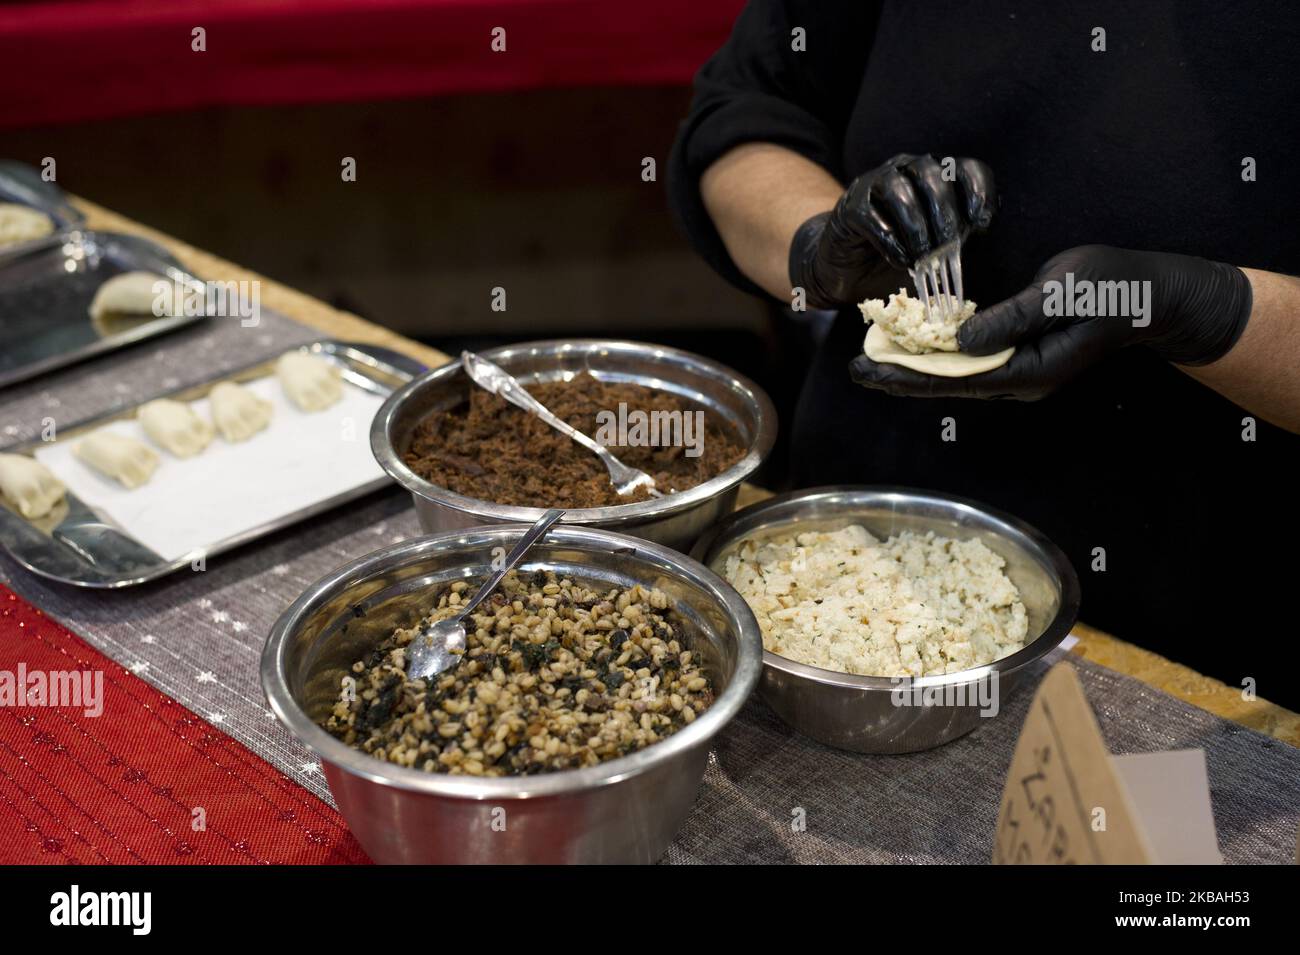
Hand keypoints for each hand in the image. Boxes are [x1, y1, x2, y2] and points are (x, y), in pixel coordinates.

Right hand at [789, 153, 995, 307]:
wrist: (851, 269)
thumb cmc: (901, 254)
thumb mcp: (939, 248)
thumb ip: (958, 237)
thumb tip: (979, 231)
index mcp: (938, 177)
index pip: (967, 168)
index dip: (979, 192)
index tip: (981, 224)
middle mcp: (908, 170)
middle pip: (933, 175)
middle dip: (945, 214)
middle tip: (947, 249)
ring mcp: (876, 183)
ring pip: (900, 189)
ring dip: (916, 228)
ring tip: (921, 259)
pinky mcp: (851, 205)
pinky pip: (871, 215)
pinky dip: (889, 240)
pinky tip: (899, 260)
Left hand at [849, 245, 1253, 399]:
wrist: (1153, 294)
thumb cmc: (1110, 288)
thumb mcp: (1058, 293)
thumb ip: (1009, 317)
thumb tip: (957, 339)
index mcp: (1027, 372)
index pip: (953, 380)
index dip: (906, 375)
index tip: (867, 371)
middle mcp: (1020, 381)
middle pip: (948, 384)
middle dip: (901, 376)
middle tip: (855, 369)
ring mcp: (1022, 372)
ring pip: (957, 375)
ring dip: (916, 367)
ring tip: (874, 360)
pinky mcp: (1023, 357)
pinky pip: (972, 362)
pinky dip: (940, 355)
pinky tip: (916, 347)